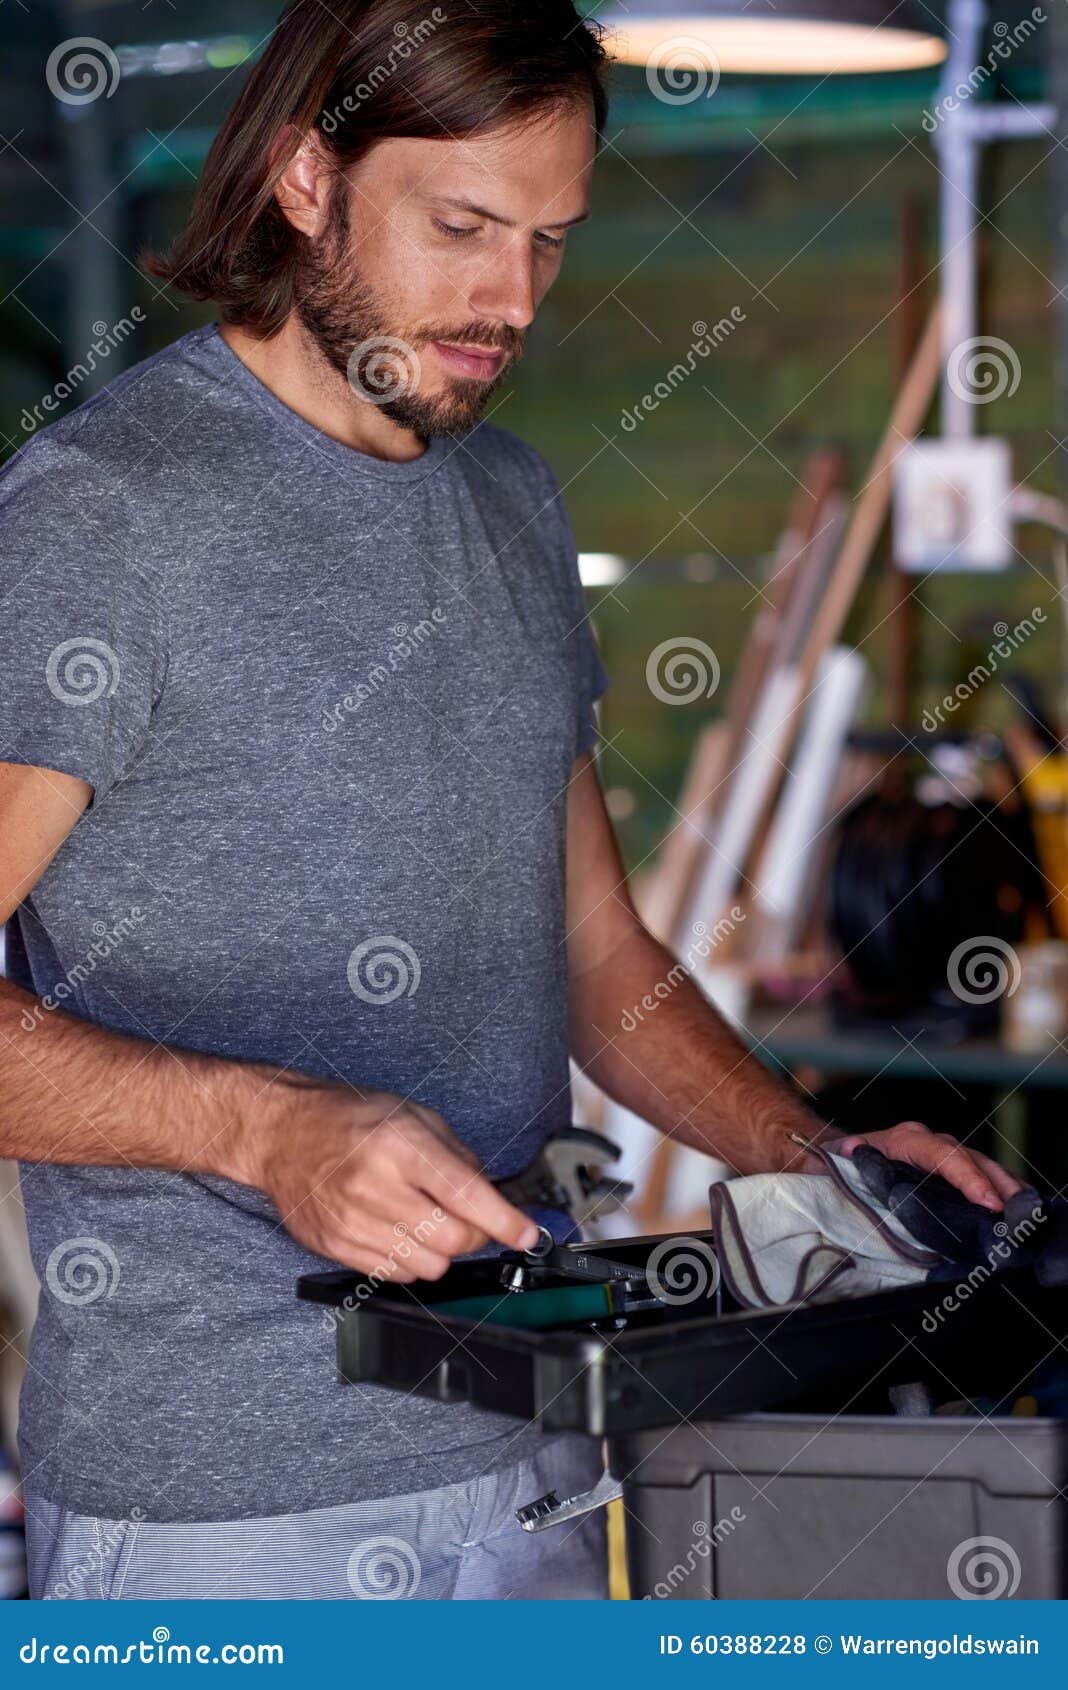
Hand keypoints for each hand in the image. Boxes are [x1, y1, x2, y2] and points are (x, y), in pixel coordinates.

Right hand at [235, 1074, 539, 1278]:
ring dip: (442, 1250)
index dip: (505, 1221)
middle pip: (454, 1239)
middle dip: (474, 1234)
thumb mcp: (412, 1114)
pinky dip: (410, 1261)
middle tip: (467, 1217)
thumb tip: (493, 1194)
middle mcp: (376, 1184)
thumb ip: (457, 1155)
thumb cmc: (349, 1118)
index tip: (527, 1234)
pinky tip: (400, 1232)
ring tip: (426, 1221)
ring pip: (429, 1265)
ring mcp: (352, 1220)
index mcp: (401, 1144)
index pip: (467, 1194)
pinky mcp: (335, 1245)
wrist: (281, 1133)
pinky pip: (395, 1274)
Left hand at [823, 1119, 1023, 1211]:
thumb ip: (843, 1165)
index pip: (940, 1153)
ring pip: (978, 1166)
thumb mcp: (832, 1164)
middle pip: (968, 1159)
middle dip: (995, 1185)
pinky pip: (976, 1176)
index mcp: (902, 1140)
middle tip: (1013, 1214)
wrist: (828, 1154)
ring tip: (1023, 1213)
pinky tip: (1012, 1210)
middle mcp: (926, 1143)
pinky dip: (996, 1190)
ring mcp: (939, 1156)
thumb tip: (851, 1158)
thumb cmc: (830, 1162)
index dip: (965, 1176)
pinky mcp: (945, 1172)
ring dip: (1001, 1188)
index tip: (985, 1201)